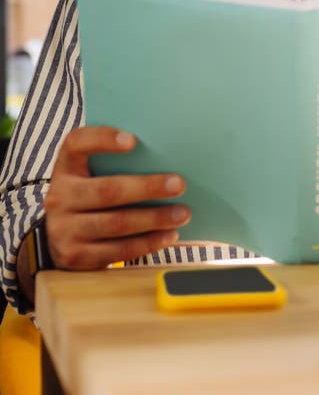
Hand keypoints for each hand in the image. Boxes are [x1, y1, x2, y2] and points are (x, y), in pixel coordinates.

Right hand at [43, 126, 190, 269]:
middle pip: (107, 190)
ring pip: (117, 223)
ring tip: (182, 213)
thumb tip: (165, 154)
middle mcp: (60, 197)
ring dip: (154, 218)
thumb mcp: (90, 174)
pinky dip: (148, 242)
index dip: (103, 139)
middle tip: (179, 184)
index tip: (133, 141)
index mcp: (66, 168)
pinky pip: (118, 250)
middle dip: (147, 187)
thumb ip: (114, 162)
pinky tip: (169, 235)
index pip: (76, 144)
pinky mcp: (77, 257)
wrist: (58, 239)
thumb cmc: (89, 194)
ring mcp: (65, 230)